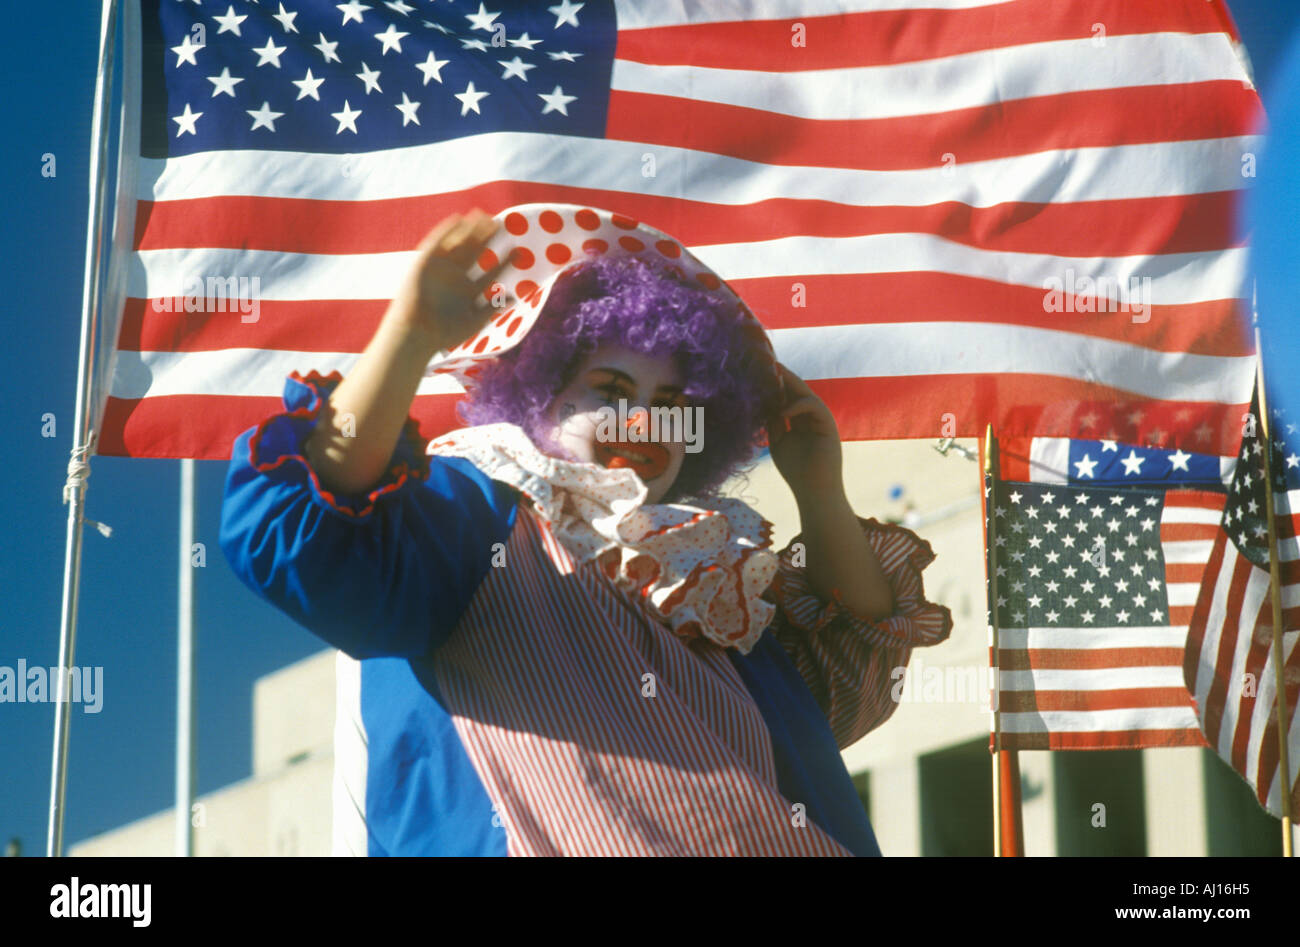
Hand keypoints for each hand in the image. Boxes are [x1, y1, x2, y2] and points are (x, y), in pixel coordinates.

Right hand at [389, 209, 511, 352]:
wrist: (416, 335)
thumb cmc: (444, 334)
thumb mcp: (473, 322)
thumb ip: (491, 308)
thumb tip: (514, 299)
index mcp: (469, 291)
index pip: (491, 272)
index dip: (504, 262)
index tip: (518, 251)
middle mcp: (456, 278)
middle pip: (476, 253)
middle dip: (487, 239)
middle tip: (502, 224)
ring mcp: (441, 270)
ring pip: (458, 245)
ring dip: (470, 231)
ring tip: (484, 216)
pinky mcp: (424, 264)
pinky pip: (436, 244)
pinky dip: (446, 231)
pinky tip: (458, 219)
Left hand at [766, 363, 844, 500]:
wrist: (814, 492)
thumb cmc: (796, 471)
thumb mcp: (778, 442)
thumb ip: (773, 423)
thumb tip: (764, 402)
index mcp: (799, 421)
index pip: (786, 397)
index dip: (774, 385)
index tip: (758, 371)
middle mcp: (810, 417)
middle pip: (796, 391)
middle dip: (781, 377)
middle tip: (766, 361)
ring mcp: (820, 420)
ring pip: (806, 394)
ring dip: (789, 384)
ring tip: (772, 375)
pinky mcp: (828, 425)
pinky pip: (814, 406)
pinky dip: (797, 406)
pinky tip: (782, 411)